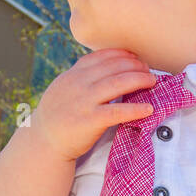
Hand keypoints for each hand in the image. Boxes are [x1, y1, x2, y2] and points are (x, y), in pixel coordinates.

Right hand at [31, 48, 157, 161]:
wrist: (43, 141)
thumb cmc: (57, 116)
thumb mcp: (63, 88)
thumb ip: (81, 77)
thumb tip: (105, 66)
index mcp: (73, 74)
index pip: (102, 56)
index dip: (123, 55)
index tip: (136, 58)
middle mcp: (79, 84)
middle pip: (114, 67)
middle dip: (135, 66)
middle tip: (148, 71)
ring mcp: (84, 102)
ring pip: (118, 83)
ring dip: (139, 80)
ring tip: (152, 82)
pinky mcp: (90, 121)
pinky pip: (117, 112)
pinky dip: (135, 109)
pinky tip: (149, 109)